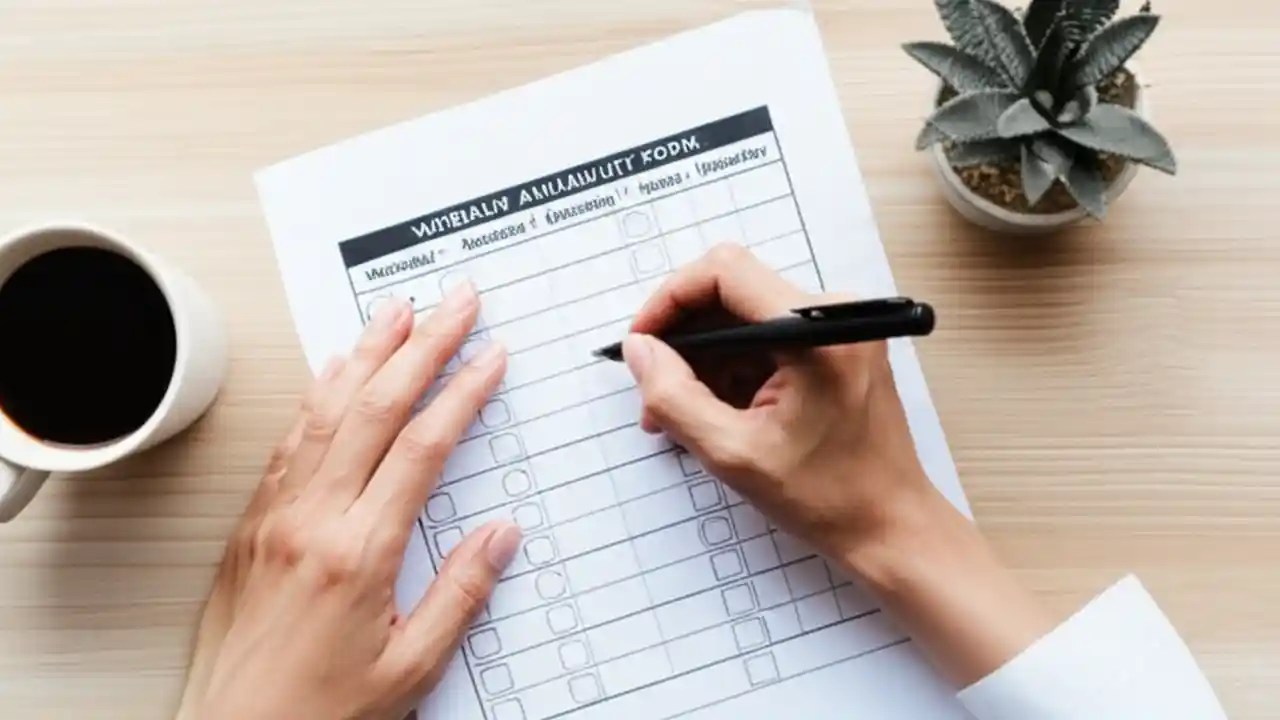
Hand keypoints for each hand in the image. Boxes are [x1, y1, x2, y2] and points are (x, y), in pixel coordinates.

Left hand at [178, 287, 521, 719]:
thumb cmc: (317, 713)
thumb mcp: (411, 667)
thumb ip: (461, 594)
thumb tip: (501, 534)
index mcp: (359, 552)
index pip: (423, 446)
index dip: (463, 391)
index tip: (490, 356)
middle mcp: (313, 519)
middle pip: (376, 407)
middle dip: (423, 346)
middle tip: (455, 304)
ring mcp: (276, 515)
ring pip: (325, 410)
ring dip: (366, 353)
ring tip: (394, 313)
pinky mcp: (252, 524)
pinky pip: (289, 441)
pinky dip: (319, 396)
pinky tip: (334, 375)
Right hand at [624, 244, 930, 565]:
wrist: (891, 527)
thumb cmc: (829, 498)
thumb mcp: (733, 454)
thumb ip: (675, 396)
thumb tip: (639, 349)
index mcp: (817, 332)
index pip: (725, 272)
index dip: (670, 299)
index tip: (642, 342)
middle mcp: (833, 316)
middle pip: (732, 293)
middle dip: (683, 339)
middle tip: (654, 392)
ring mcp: (837, 330)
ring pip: (744, 319)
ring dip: (704, 360)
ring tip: (680, 416)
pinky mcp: (836, 348)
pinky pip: (766, 340)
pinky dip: (732, 370)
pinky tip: (715, 413)